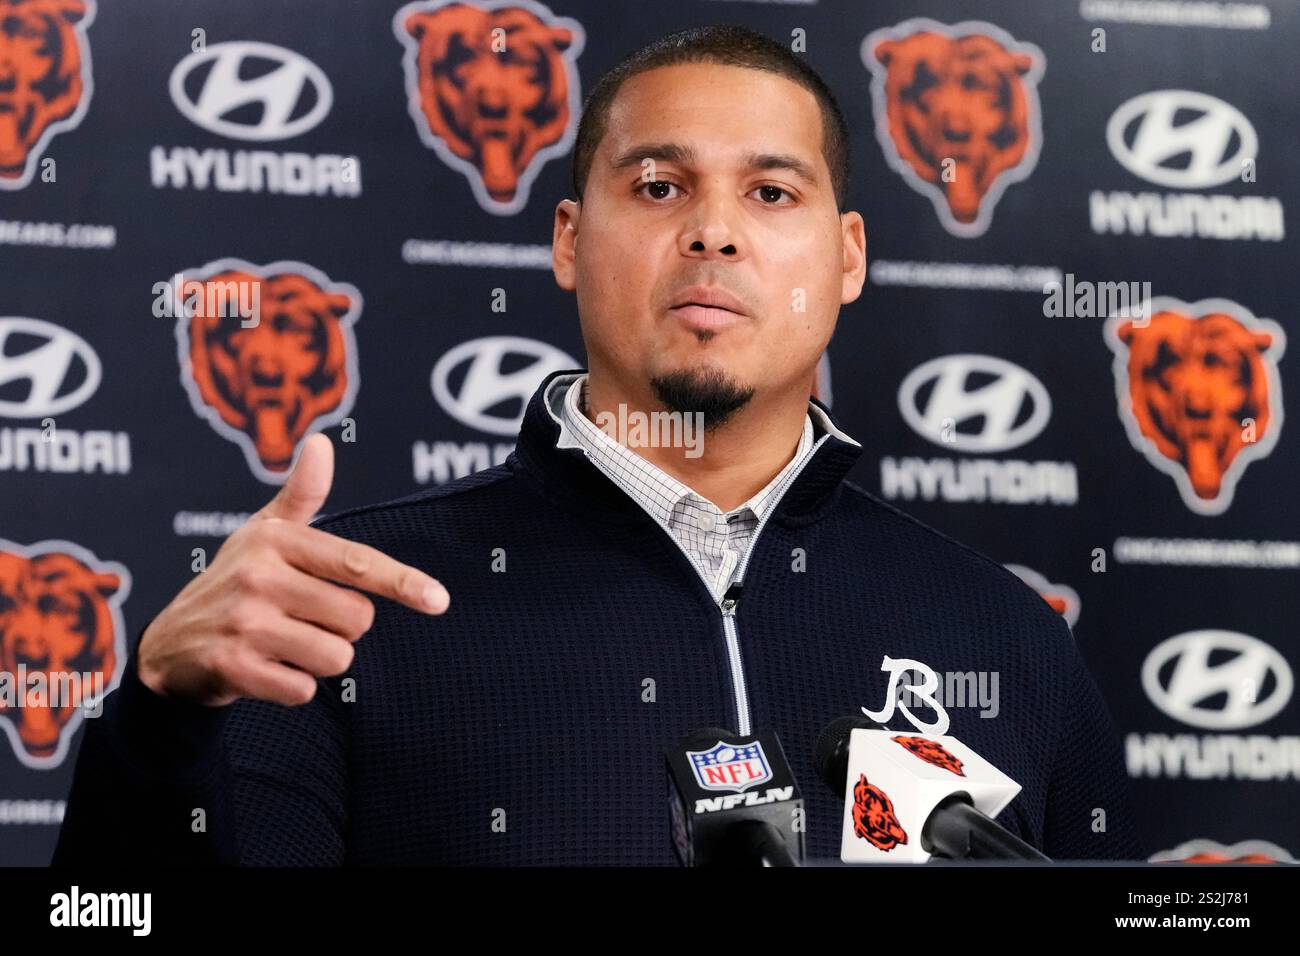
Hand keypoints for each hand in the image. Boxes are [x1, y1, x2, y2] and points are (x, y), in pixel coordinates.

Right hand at [136, 433, 448, 706]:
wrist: (168, 646)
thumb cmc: (233, 582)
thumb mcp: (263, 534)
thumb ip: (302, 495)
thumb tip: (321, 443)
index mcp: (276, 541)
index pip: (356, 563)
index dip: (403, 582)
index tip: (439, 600)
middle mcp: (259, 578)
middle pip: (358, 617)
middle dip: (342, 626)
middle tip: (302, 618)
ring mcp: (244, 624)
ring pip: (337, 656)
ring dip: (320, 659)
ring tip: (284, 643)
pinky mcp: (234, 668)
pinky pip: (304, 690)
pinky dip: (293, 686)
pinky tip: (267, 669)